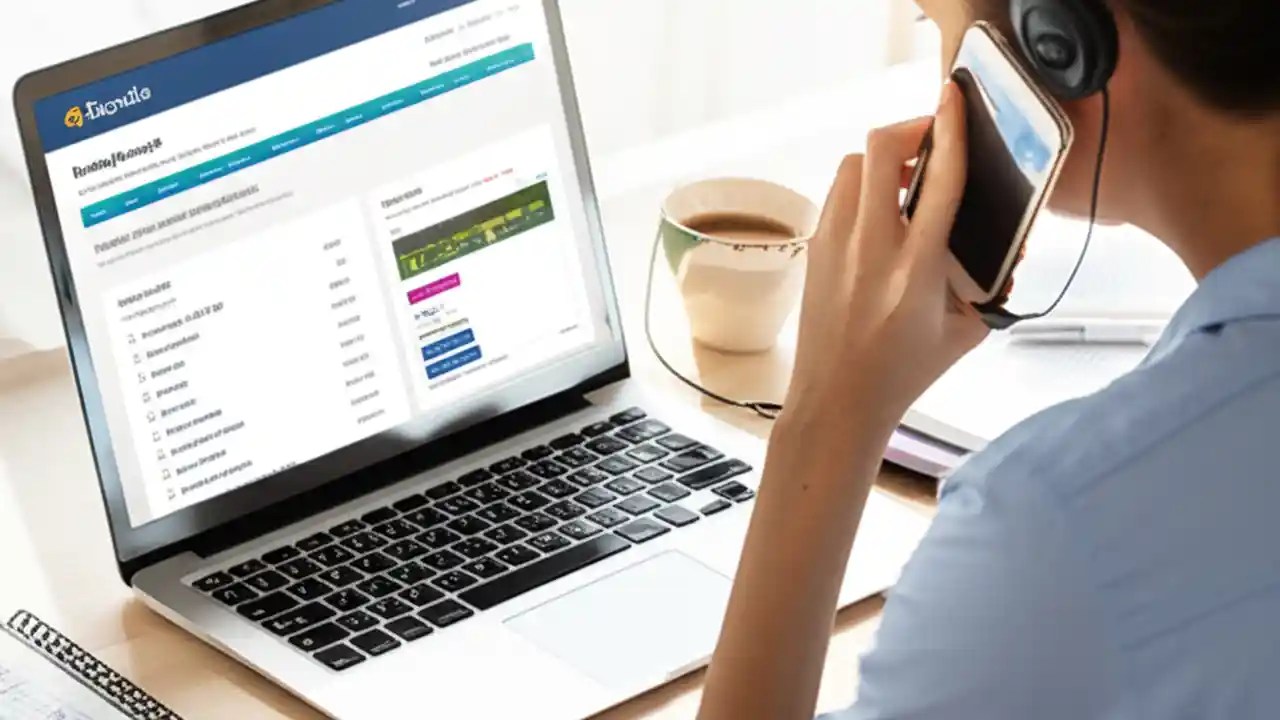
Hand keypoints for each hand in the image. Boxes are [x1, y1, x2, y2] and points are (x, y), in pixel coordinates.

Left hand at [783, 83, 987, 434]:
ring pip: (851, 166)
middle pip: (878, 148)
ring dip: (881, 159)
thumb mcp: (965, 330)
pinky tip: (879, 213)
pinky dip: (860, 188)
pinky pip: (837, 195)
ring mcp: (835, 245)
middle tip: (930, 140)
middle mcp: (871, 248)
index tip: (953, 98)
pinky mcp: (815, 250)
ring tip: (905, 179)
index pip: (940, 179)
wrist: (838, 399)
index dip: (949, 128)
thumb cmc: (902, 371)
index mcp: (916, 267)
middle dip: (909, 129)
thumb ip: (988, 284)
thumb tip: (1003, 251)